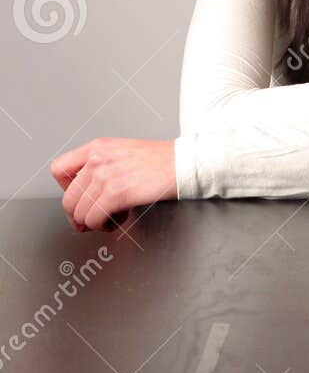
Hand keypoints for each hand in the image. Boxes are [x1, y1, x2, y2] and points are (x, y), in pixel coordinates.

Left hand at [50, 138, 176, 230]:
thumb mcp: (125, 150)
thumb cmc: (163, 159)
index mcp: (98, 147)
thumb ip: (103, 164)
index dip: (65, 189)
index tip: (80, 196)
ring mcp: (106, 176)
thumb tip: (88, 190)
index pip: (59, 169)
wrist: (186, 163)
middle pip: (68, 198)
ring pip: (80, 212)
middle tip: (91, 220)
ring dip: (94, 222)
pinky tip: (120, 218)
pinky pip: (94, 219)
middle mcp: (98, 159)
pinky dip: (104, 225)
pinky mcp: (116, 193)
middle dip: (78, 215)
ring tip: (111, 218)